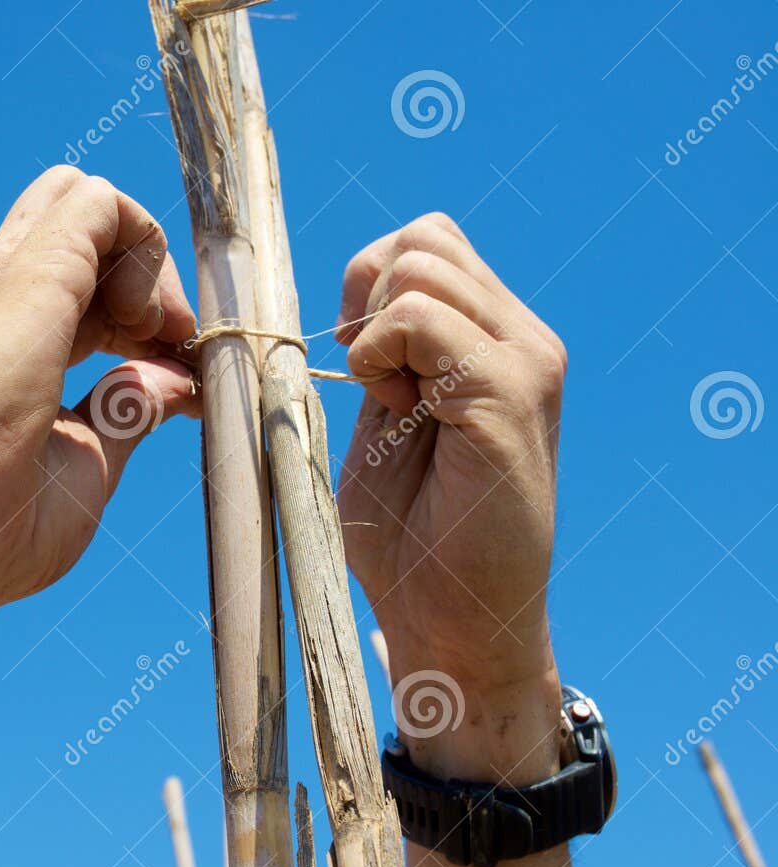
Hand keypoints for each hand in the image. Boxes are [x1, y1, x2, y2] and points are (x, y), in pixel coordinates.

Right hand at [0, 167, 198, 636]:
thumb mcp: (84, 460)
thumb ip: (125, 409)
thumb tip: (171, 381)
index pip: (77, 283)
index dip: (137, 315)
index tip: (170, 379)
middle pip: (76, 221)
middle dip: (141, 268)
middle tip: (164, 345)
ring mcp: (2, 281)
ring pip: (84, 196)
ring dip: (143, 256)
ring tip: (153, 336)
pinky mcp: (29, 275)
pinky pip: (100, 202)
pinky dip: (145, 246)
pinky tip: (144, 327)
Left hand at [333, 214, 566, 773]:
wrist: (453, 623)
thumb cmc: (411, 541)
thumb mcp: (380, 429)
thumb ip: (379, 362)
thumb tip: (347, 307)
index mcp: (492, 342)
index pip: (425, 245)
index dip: (370, 289)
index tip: (360, 371)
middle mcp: (521, 337)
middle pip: (423, 238)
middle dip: (367, 298)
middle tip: (372, 386)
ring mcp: (525, 360)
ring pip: (421, 260)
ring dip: (375, 329)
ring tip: (390, 405)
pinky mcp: (510, 392)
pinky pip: (420, 316)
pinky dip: (378, 352)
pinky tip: (391, 410)